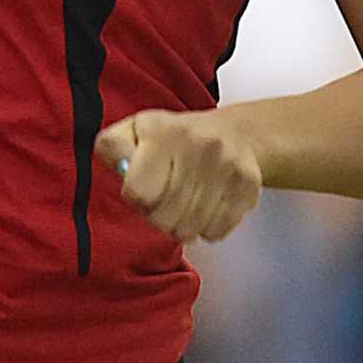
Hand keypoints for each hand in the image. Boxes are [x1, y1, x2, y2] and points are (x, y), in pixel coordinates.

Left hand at [95, 109, 262, 242]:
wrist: (234, 133)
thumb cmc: (175, 138)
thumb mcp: (136, 130)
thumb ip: (114, 148)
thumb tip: (121, 169)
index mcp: (164, 133)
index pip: (138, 192)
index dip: (136, 199)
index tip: (141, 191)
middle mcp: (200, 147)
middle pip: (164, 217)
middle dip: (157, 217)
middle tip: (162, 204)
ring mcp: (227, 168)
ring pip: (190, 230)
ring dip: (180, 226)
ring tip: (182, 207)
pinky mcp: (248, 188)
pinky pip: (215, 232)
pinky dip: (206, 229)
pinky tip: (205, 208)